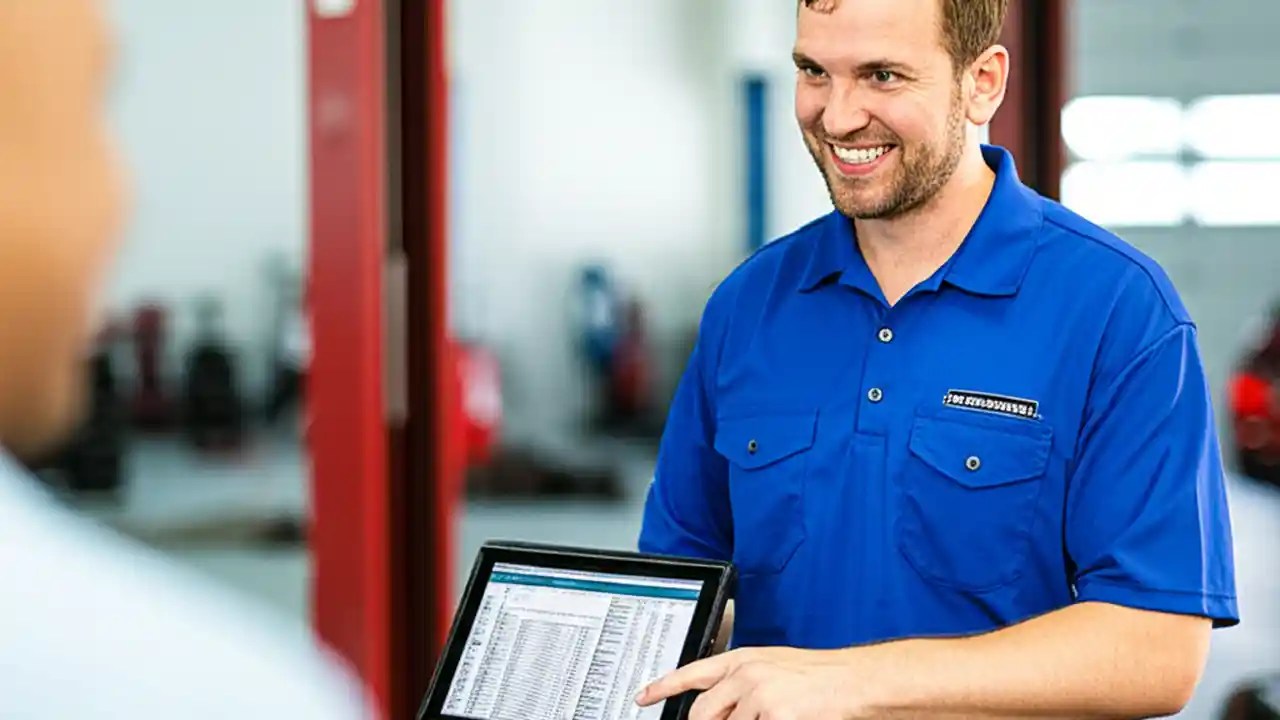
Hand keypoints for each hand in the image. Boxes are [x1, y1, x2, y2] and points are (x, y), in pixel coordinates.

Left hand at [635, 646, 876, 719]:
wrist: (853, 681)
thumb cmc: (820, 677)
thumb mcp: (773, 668)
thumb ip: (742, 683)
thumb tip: (721, 706)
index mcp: (743, 659)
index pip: (691, 673)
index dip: (663, 687)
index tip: (643, 697)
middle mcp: (745, 675)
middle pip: (703, 713)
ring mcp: (758, 697)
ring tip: (774, 715)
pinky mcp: (774, 717)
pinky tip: (782, 719)